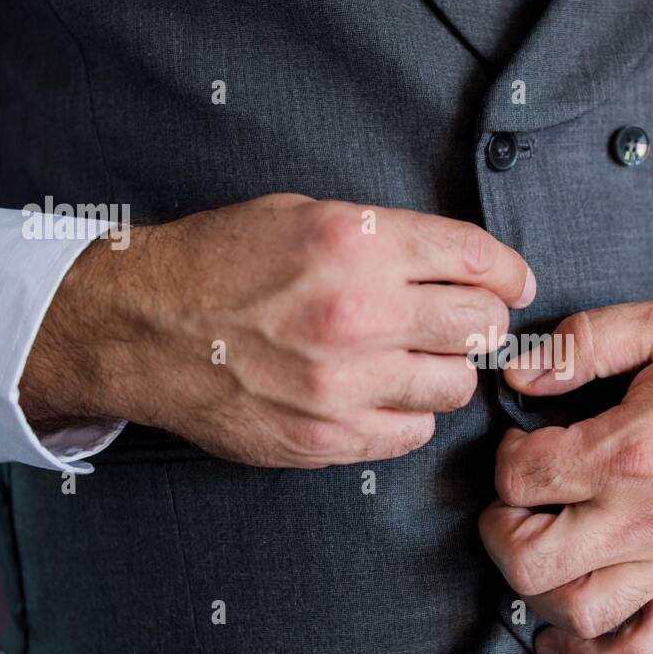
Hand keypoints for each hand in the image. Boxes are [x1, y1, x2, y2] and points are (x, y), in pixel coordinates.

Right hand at [19, 193, 534, 467]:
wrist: (141, 328)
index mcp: (356, 244)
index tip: (511, 284)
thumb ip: (385, 239)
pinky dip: (407, 415)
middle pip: (481, 328)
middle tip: (462, 324)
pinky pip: (412, 433)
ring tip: (410, 360)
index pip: (477, 259)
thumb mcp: (303, 216)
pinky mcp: (327, 437)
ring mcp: (344, 384)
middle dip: (481, 323)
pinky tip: (378, 395)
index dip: (508, 273)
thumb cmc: (219, 264)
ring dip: (443, 372)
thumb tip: (460, 265)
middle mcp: (358, 313)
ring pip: (456, 388)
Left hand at [479, 300, 652, 653]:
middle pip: (530, 561)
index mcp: (633, 450)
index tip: (524, 442)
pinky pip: (635, 652)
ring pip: (575, 613)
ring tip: (541, 548)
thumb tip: (520, 375)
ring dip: (536, 589)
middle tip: (515, 502)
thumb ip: (585, 342)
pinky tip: (559, 633)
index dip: (506, 456)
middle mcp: (649, 520)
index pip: (522, 477)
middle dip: (500, 530)